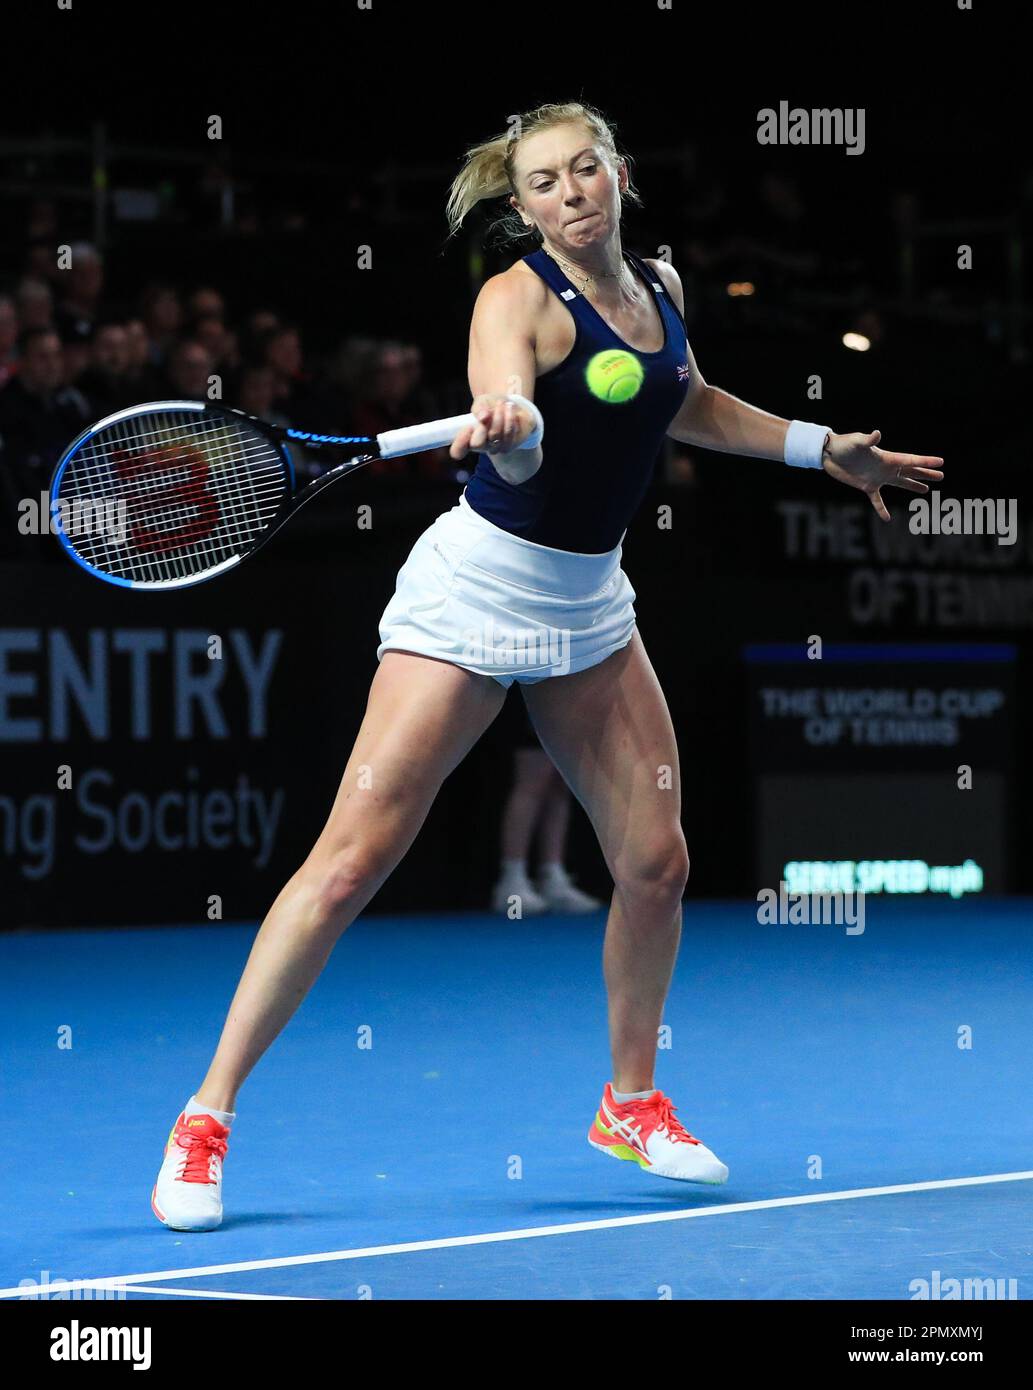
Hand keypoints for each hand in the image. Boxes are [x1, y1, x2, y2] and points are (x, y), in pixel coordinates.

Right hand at [449, 393, 534, 460]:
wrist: (510, 404)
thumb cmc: (491, 405)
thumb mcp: (481, 402)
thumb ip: (479, 408)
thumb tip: (483, 417)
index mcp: (467, 438)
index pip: (457, 451)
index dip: (460, 442)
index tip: (467, 427)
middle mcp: (480, 446)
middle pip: (477, 444)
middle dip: (482, 425)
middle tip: (488, 412)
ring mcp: (495, 448)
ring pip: (494, 436)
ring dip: (498, 416)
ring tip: (501, 403)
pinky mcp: (509, 445)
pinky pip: (508, 434)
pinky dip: (509, 418)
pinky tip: (509, 408)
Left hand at [821, 429, 943, 521]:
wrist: (829, 454)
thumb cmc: (844, 445)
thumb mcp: (857, 442)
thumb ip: (868, 440)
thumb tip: (877, 434)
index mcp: (887, 457)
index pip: (910, 460)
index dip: (925, 462)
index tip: (941, 463)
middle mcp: (886, 467)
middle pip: (910, 471)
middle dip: (926, 473)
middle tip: (941, 476)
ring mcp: (877, 477)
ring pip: (900, 483)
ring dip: (912, 486)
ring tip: (926, 491)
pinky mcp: (866, 486)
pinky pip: (877, 500)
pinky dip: (881, 509)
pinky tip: (887, 518)